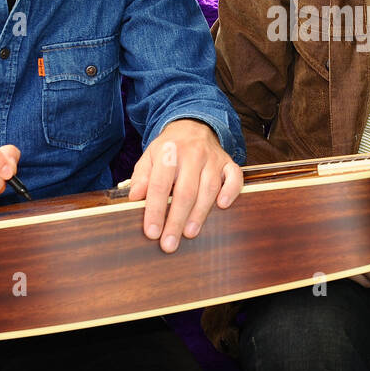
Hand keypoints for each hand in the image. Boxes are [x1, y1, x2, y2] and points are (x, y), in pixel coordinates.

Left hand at [127, 119, 243, 252]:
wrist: (193, 126)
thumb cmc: (169, 150)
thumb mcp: (149, 157)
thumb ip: (141, 177)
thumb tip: (135, 198)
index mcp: (169, 152)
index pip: (160, 184)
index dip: (155, 210)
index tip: (152, 232)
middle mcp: (192, 154)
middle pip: (185, 191)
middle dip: (176, 220)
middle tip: (169, 243)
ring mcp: (213, 158)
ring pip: (209, 188)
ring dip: (200, 213)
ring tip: (189, 233)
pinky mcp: (228, 162)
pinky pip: (234, 177)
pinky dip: (231, 191)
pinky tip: (223, 206)